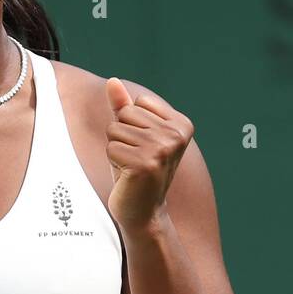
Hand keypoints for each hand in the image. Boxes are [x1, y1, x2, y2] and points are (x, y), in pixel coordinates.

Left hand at [105, 78, 194, 233]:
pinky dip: (113, 162)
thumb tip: (112, 80)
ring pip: (115, 129)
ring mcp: (162, 149)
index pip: (136, 103)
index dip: (130, 125)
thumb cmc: (136, 172)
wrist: (143, 212)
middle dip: (121, 136)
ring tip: (131, 167)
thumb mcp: (132, 136)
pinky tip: (128, 176)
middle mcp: (176, 134)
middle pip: (125, 114)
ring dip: (116, 150)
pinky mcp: (146, 163)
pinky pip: (111, 147)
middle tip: (135, 159)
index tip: (143, 147)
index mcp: (181, 123)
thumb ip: (123, 108)